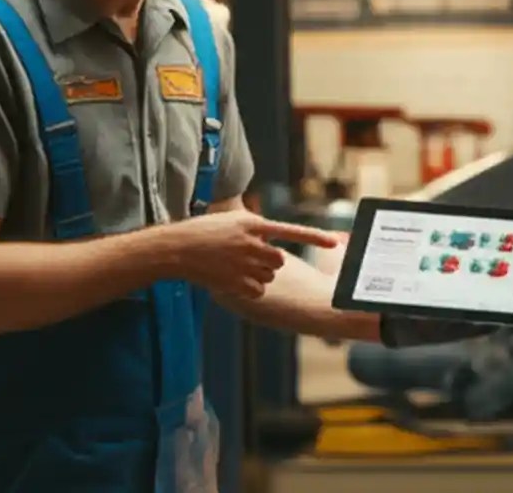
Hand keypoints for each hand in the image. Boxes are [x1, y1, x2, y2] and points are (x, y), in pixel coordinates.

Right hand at [167, 210, 339, 299]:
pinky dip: (248, 290)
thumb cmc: (202, 232)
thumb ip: (253, 229)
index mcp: (252, 224)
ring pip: (268, 276)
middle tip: (249, 259)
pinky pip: (257, 291)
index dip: (314, 237)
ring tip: (233, 267)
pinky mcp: (235, 281)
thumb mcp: (230, 221)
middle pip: (279, 260)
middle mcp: (251, 243)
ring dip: (256, 275)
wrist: (177, 248)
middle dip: (269, 263)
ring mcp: (243, 263)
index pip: (290, 230)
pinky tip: (232, 280)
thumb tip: (271, 242)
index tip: (335, 242)